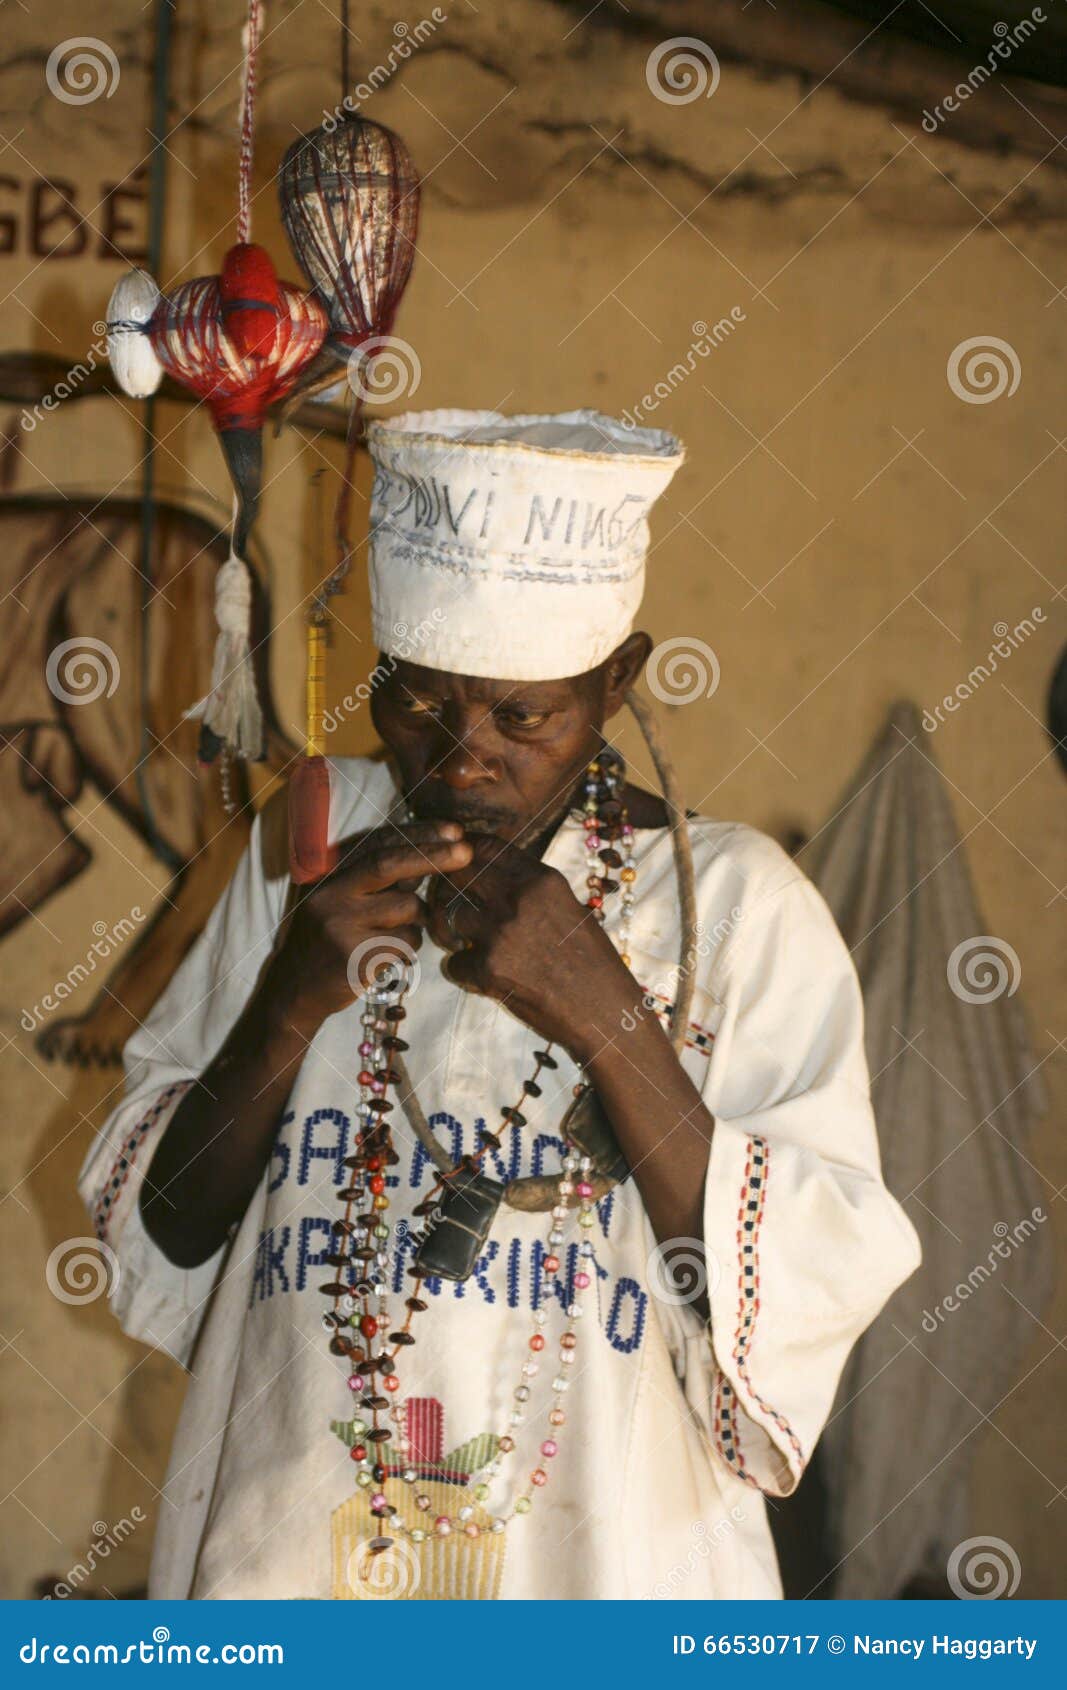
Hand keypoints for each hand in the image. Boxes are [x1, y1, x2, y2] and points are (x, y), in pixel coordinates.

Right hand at [264, 820, 472, 1035]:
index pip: (378, 843)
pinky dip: (407, 948)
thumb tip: (432, 852)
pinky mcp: (355, 957)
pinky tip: (383, 956)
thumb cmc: (329, 938)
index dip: (418, 833)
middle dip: (433, 855)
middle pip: (389, 865)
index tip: (452, 830)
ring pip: (408, 909)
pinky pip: (406, 943)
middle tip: (466, 851)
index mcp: (331, 876)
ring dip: (416, 921)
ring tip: (390, 935)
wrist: (296, 989)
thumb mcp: (341, 899)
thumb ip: (376, 879)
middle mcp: (332, 895)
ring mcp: (341, 926)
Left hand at [424, 835, 633, 1059]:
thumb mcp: (570, 909)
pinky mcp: (488, 969)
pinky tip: (484, 977)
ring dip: (449, 930)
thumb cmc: (593, 964)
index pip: (485, 847)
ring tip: (463, 942)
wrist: (605, 1012)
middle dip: (447, 886)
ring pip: (448, 915)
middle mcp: (519, 899)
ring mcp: (501, 933)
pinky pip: (455, 962)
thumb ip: (531, 889)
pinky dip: (465, 971)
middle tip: (449, 902)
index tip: (454, 860)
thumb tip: (493, 876)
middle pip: (458, 873)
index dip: (463, 851)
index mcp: (542, 880)